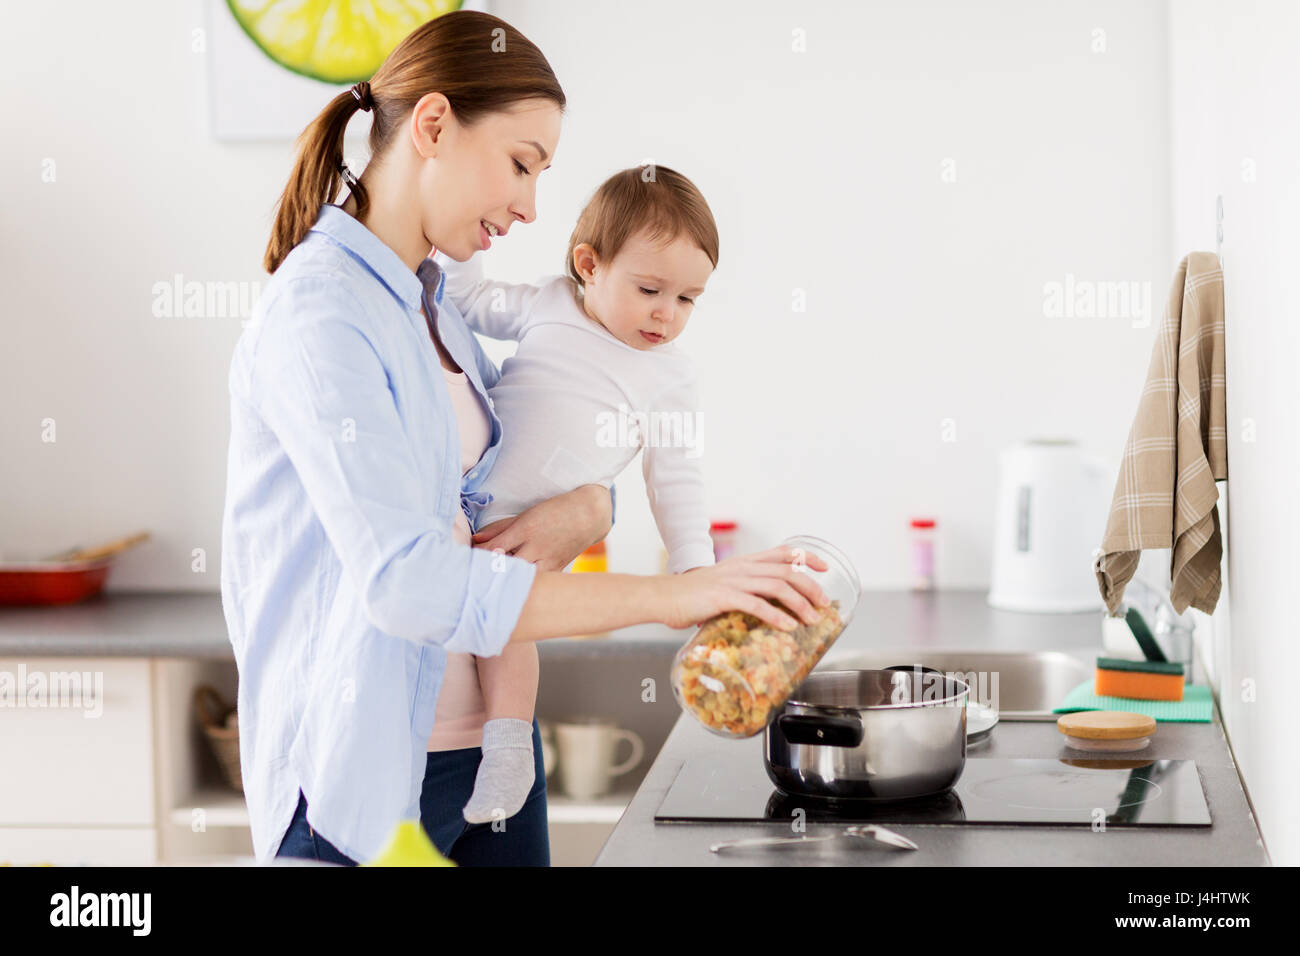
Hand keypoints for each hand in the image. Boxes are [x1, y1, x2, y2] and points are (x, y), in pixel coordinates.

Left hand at [471, 484, 611, 571]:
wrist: (588, 515)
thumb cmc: (555, 511)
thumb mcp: (525, 514)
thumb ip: (499, 528)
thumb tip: (476, 539)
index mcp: (526, 529)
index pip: (494, 549)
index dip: (478, 557)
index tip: (466, 561)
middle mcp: (536, 547)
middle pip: (506, 567)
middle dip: (489, 573)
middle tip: (473, 576)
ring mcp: (548, 561)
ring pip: (521, 579)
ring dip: (506, 581)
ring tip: (491, 585)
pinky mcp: (557, 570)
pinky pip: (537, 583)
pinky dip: (523, 585)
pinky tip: (512, 588)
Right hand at [657, 545, 831, 631]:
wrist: (663, 597)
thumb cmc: (689, 597)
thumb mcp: (721, 587)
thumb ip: (742, 595)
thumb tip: (760, 614)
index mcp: (743, 562)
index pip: (782, 552)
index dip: (806, 558)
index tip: (824, 568)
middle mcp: (742, 567)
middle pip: (787, 570)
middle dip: (811, 586)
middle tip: (824, 604)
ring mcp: (734, 581)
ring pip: (777, 586)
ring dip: (800, 603)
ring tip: (812, 620)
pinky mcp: (723, 597)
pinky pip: (757, 605)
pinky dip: (777, 616)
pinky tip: (788, 626)